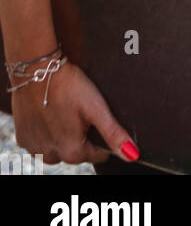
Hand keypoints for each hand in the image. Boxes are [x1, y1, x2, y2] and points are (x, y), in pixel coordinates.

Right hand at [12, 58, 138, 165]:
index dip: (102, 136)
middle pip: (76, 152)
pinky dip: (45, 132)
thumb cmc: (68, 85)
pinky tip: (49, 112)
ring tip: (65, 110)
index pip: (98, 155)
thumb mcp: (96, 107)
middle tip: (80, 110)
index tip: (97, 117)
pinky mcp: (21, 137)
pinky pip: (39, 142)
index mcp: (72, 151)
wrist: (36, 69)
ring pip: (57, 149)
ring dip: (62, 136)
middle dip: (82, 136)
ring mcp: (34, 148)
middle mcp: (51, 156)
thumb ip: (113, 133)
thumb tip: (132, 155)